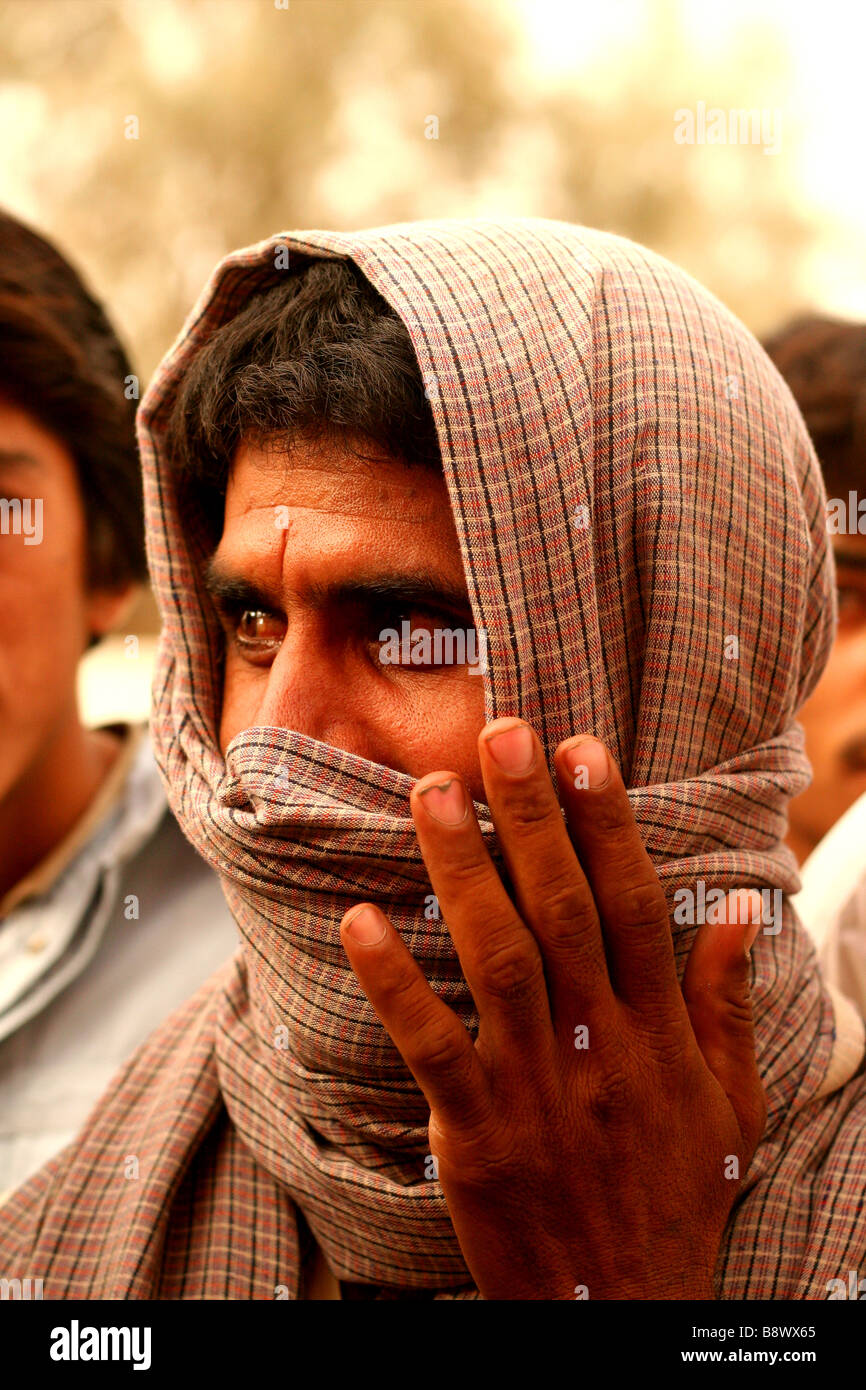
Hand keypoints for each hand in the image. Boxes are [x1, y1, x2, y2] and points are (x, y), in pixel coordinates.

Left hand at [340, 717, 766, 1299]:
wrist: (621, 1315)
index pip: (636, 905)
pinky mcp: (476, 1136)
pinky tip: (362, 920)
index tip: (580, 749)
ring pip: (498, 958)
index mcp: (659, 1033)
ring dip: (462, 871)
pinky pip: (430, 1047)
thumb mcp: (731, 1105)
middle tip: (499, 735)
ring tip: (431, 792)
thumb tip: (742, 911)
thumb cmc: (673, 1199)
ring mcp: (536, 1089)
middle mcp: (601, 1046)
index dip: (609, 823)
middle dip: (531, 818)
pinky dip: (395, 983)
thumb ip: (727, 1006)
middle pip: (565, 910)